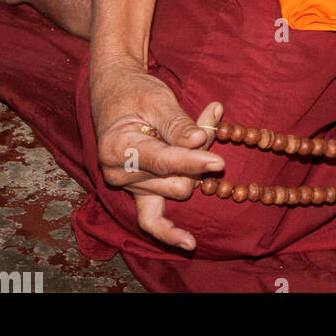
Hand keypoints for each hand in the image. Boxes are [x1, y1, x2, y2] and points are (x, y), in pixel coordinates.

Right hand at [89, 58, 223, 250]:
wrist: (116, 94)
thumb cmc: (136, 92)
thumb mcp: (157, 99)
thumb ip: (178, 123)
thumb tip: (199, 141)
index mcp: (117, 148)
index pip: (163, 161)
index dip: (193, 161)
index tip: (219, 162)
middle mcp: (119, 174)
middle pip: (175, 180)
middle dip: (199, 156)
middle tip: (209, 120)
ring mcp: (129, 187)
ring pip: (178, 189)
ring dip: (195, 167)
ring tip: (201, 128)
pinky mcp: (140, 193)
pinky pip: (152, 220)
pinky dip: (169, 232)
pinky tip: (189, 243)